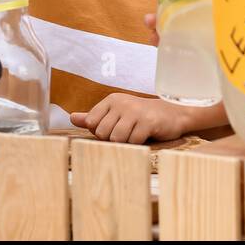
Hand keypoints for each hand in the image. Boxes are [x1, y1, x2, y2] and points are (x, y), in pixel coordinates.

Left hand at [70, 93, 197, 144]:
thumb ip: (94, 116)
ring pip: (116, 139)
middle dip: (112, 139)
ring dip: (125, 143)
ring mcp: (135, 112)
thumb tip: (72, 118)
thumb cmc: (141, 116)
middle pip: (102, 133)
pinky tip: (144, 137)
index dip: (100, 132)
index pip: (91, 122)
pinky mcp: (148, 122)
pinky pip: (133, 141)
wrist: (173, 114)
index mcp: (111, 100)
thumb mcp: (117, 113)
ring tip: (134, 136)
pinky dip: (137, 144)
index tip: (113, 129)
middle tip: (126, 134)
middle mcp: (121, 103)